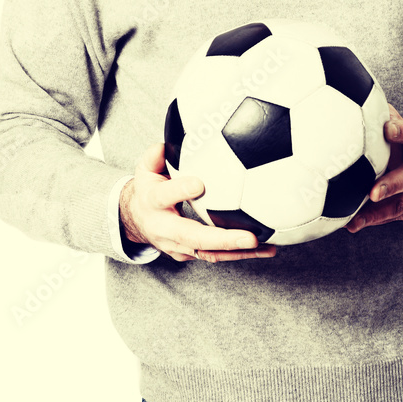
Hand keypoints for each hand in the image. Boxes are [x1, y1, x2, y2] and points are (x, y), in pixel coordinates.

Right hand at [120, 142, 276, 262]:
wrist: (136, 221)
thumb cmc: (148, 189)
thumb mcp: (144, 169)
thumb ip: (155, 157)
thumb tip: (165, 145)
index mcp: (153, 203)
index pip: (164, 196)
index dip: (180, 191)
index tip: (199, 184)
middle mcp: (165, 229)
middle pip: (193, 238)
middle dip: (223, 239)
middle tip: (249, 238)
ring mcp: (177, 246)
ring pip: (209, 253)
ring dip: (238, 251)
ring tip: (265, 246)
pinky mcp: (189, 255)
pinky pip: (215, 256)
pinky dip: (240, 254)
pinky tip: (265, 249)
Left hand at [345, 105, 402, 231]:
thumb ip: (389, 116)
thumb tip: (361, 93)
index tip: (388, 128)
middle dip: (392, 185)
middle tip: (372, 192)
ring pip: (401, 204)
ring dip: (377, 214)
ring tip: (354, 220)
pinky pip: (394, 216)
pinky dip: (374, 220)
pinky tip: (353, 224)